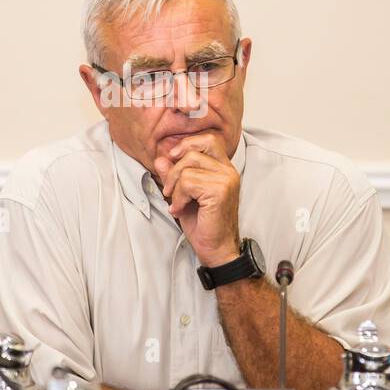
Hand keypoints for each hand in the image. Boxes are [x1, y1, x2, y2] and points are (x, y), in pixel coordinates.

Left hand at [153, 133, 240, 266]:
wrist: (217, 250)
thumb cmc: (204, 225)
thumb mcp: (183, 196)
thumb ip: (173, 176)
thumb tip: (160, 159)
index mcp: (224, 169)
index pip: (208, 140)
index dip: (187, 145)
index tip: (173, 159)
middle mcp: (228, 171)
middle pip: (193, 152)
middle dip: (174, 171)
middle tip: (170, 191)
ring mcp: (226, 180)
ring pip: (188, 168)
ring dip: (175, 187)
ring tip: (176, 203)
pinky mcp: (220, 191)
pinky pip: (188, 182)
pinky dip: (178, 197)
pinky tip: (180, 210)